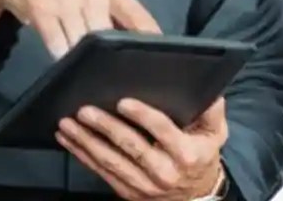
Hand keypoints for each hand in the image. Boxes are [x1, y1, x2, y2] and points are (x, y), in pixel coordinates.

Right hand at [0, 0, 159, 57]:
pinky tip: (60, 57)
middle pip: (108, 37)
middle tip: (110, 75)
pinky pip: (57, 44)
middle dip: (109, 58)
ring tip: (83, 69)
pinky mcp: (41, 8)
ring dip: (81, 60)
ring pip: (82, 44)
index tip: (155, 65)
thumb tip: (138, 43)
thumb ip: (113, 8)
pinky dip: (60, 55)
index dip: (151, 44)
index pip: (140, 18)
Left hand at [57, 96, 227, 200]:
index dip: (142, 116)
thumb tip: (210, 91)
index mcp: (185, 153)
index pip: (161, 131)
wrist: (195, 195)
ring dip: (86, 141)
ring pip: (111, 161)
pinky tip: (69, 140)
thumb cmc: (201, 155)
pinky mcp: (128, 191)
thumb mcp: (215, 133)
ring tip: (67, 124)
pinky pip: (102, 172)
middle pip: (130, 146)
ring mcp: (144, 185)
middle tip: (84, 110)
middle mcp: (164, 171)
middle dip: (104, 126)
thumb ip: (212, 111)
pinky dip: (82, 155)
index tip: (123, 101)